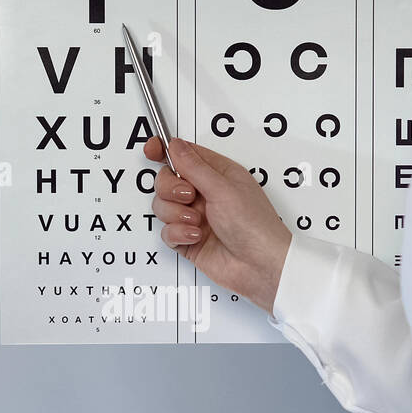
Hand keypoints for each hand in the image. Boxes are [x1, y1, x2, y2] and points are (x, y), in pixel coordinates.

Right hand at [144, 136, 291, 314]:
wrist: (260, 267)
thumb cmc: (255, 227)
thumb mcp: (223, 189)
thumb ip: (194, 166)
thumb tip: (175, 145)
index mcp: (218, 174)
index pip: (185, 155)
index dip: (165, 150)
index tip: (152, 150)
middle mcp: (205, 194)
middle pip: (167, 180)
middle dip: (171, 188)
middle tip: (188, 196)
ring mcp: (196, 217)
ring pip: (163, 206)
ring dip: (176, 214)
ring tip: (197, 221)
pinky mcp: (188, 240)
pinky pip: (167, 231)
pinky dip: (178, 233)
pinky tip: (195, 236)